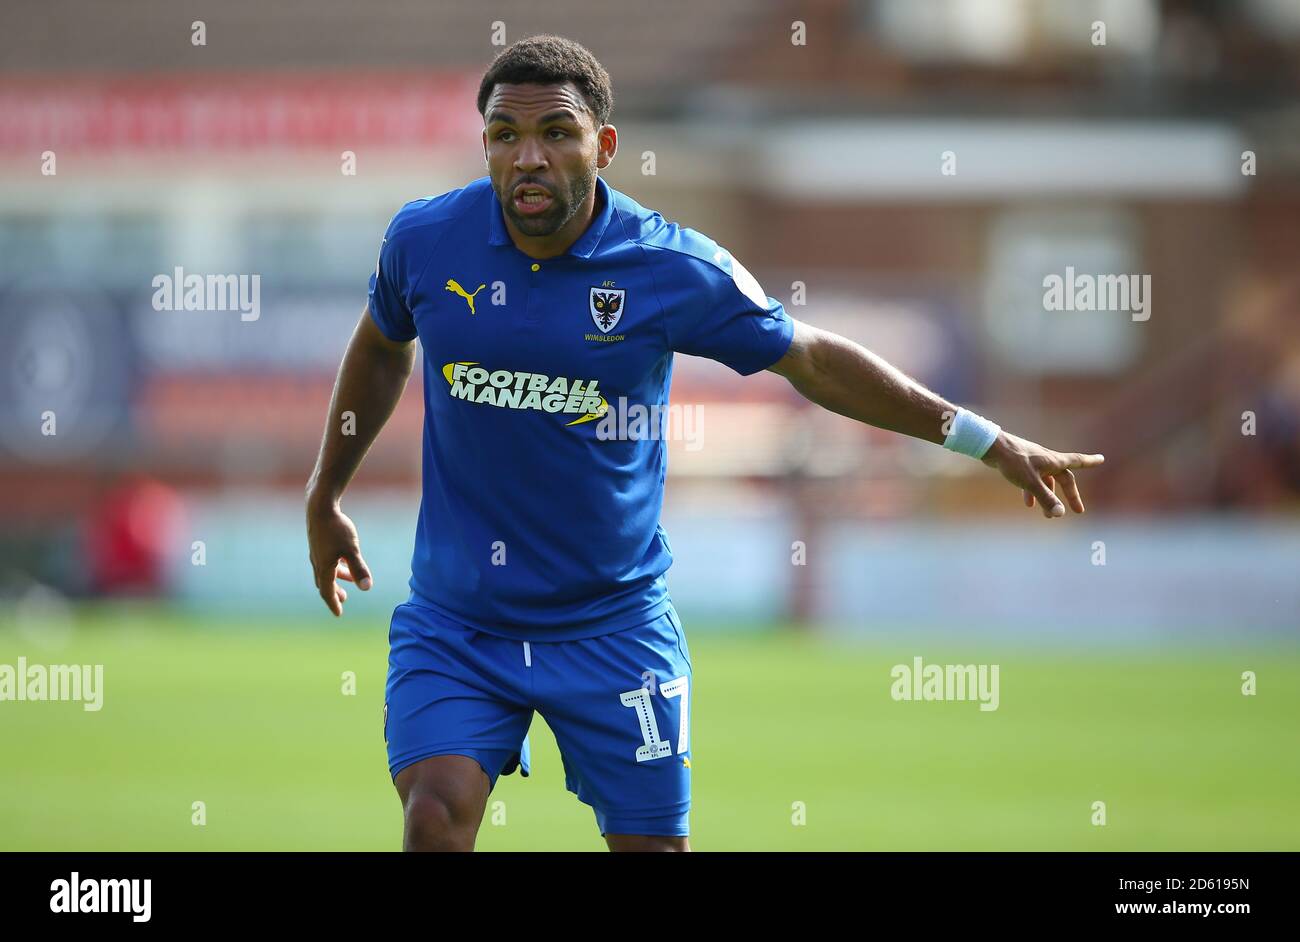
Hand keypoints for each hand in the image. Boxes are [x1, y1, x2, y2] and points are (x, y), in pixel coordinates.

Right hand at [306, 498, 372, 615]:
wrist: (320, 507)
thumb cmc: (336, 528)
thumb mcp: (352, 549)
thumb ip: (359, 569)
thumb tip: (367, 588)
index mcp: (324, 567)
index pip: (327, 591)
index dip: (333, 603)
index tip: (339, 614)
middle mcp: (317, 561)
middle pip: (324, 583)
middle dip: (333, 593)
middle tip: (342, 601)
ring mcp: (317, 552)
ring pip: (325, 571)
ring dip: (335, 579)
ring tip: (347, 581)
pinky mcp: (319, 542)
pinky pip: (325, 560)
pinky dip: (334, 566)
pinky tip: (343, 560)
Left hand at [981, 431, 1104, 518]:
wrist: (991, 447)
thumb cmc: (1013, 462)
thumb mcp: (1031, 483)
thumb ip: (1046, 498)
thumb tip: (1060, 514)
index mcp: (1053, 461)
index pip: (1077, 461)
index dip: (1089, 461)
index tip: (1101, 459)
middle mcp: (1047, 460)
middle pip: (1063, 478)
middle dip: (1070, 495)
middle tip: (1078, 510)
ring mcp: (1034, 462)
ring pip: (1047, 481)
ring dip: (1049, 497)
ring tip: (1047, 515)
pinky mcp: (1022, 465)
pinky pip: (1032, 480)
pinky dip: (1033, 492)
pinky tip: (1028, 504)